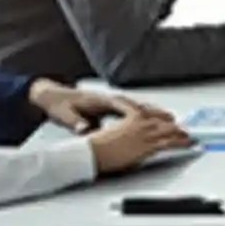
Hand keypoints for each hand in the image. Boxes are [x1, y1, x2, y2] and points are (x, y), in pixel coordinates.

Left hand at [28, 80, 165, 133]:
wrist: (53, 96)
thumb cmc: (60, 106)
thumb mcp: (64, 115)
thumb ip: (75, 123)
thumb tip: (84, 129)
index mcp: (100, 101)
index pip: (123, 106)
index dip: (137, 112)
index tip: (150, 119)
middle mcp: (111, 99)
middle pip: (137, 105)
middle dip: (154, 112)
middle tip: (171, 119)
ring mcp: (114, 102)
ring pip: (140, 106)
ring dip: (155, 112)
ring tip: (171, 118)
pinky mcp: (114, 106)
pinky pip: (136, 110)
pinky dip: (149, 113)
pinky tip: (157, 117)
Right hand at [87, 110, 193, 173]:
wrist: (92, 152)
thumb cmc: (97, 144)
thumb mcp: (114, 130)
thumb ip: (127, 129)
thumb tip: (133, 135)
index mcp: (132, 115)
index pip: (154, 114)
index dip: (165, 119)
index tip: (172, 121)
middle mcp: (142, 121)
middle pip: (165, 121)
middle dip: (176, 126)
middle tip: (185, 131)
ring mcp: (146, 132)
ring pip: (171, 130)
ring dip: (182, 134)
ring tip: (191, 138)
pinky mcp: (148, 145)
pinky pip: (170, 142)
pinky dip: (183, 143)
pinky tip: (190, 144)